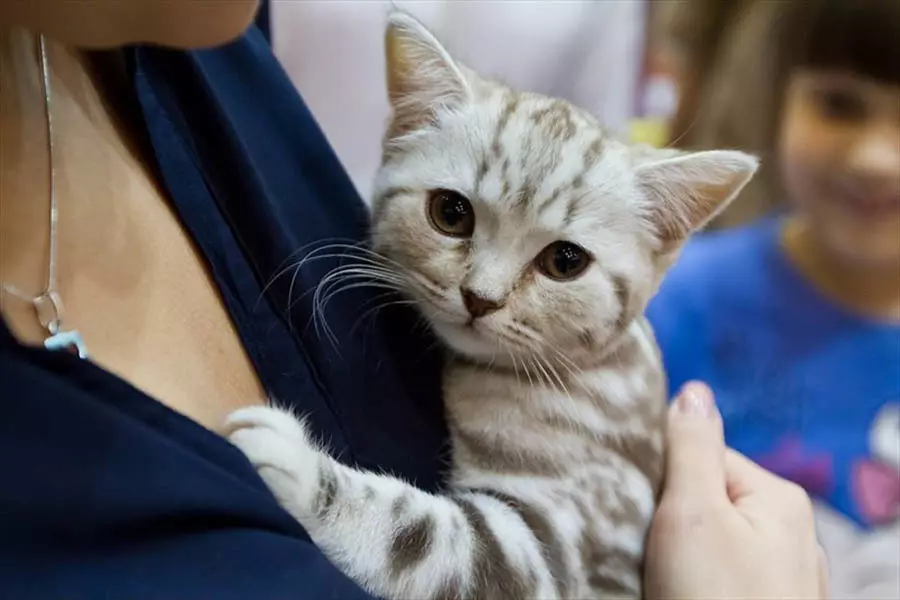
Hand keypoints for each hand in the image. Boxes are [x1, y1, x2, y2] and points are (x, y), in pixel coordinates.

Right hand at [644, 382, 827, 599]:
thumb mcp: (693, 513)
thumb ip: (692, 448)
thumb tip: (692, 389)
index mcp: (778, 498)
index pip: (704, 456)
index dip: (665, 479)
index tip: (642, 509)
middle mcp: (791, 532)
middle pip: (708, 500)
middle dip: (672, 521)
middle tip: (650, 550)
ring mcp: (782, 577)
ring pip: (713, 542)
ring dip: (682, 556)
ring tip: (663, 580)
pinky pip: (722, 577)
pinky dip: (698, 584)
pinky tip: (683, 598)